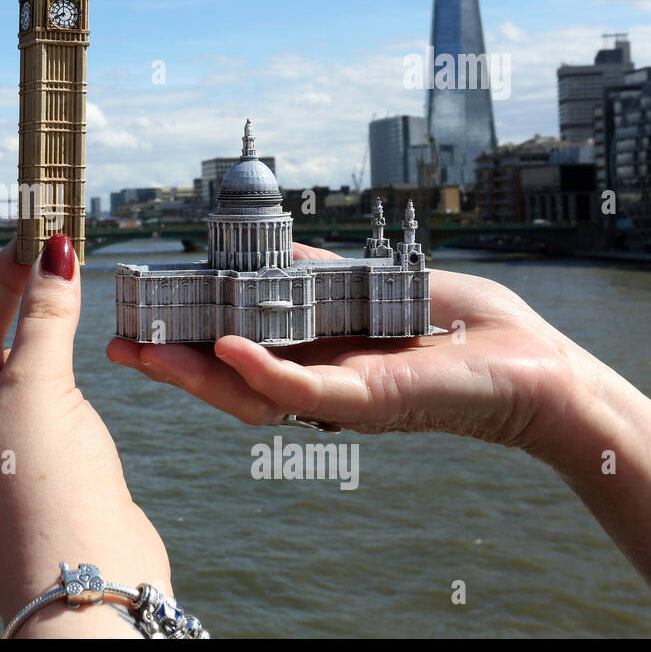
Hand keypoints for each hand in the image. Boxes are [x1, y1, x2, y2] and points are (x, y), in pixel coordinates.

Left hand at [0, 236, 169, 636]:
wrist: (88, 581)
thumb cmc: (44, 491)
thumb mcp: (40, 389)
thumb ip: (47, 318)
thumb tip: (54, 255)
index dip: (5, 275)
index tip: (34, 233)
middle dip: (24, 298)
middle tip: (56, 244)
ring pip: (19, 376)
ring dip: (44, 332)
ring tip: (64, 277)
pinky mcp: (31, 473)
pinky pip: (41, 407)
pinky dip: (59, 373)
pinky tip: (73, 347)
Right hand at [109, 242, 650, 597]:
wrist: (533, 362)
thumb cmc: (458, 326)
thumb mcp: (367, 285)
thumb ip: (313, 271)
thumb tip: (264, 250)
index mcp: (312, 360)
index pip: (232, 357)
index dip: (182, 343)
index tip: (136, 325)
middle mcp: (317, 386)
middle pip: (227, 384)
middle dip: (168, 365)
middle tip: (117, 345)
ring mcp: (338, 397)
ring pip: (252, 395)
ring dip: (195, 374)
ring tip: (148, 349)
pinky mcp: (369, 402)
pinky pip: (304, 391)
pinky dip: (261, 371)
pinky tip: (224, 348)